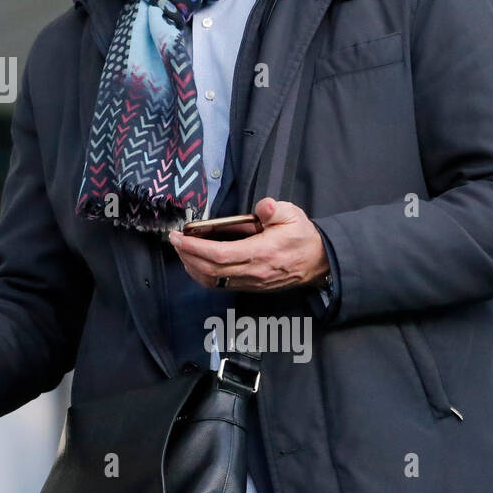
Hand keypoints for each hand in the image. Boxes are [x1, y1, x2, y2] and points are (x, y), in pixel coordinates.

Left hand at [167, 197, 327, 291]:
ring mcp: (251, 282)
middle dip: (187, 255)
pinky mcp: (250, 286)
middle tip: (174, 240)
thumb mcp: (292, 215)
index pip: (220, 255)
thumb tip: (263, 206)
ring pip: (213, 281)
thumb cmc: (302, 236)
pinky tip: (196, 263)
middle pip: (211, 270)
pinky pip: (221, 285)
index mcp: (261, 253)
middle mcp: (254, 271)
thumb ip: (275, 210)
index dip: (195, 248)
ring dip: (192, 267)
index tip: (179, 237)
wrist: (319, 261)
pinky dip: (203, 275)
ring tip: (182, 251)